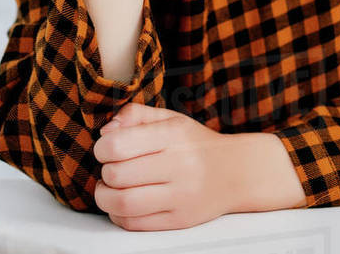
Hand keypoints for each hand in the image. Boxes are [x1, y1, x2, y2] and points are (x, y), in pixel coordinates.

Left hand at [92, 103, 243, 230]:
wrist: (237, 172)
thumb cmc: (196, 144)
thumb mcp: (170, 118)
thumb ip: (135, 115)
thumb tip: (106, 131)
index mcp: (173, 134)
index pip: (118, 145)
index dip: (101, 148)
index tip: (106, 149)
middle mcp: (179, 165)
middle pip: (116, 175)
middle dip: (104, 172)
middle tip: (109, 169)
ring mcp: (180, 196)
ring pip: (122, 204)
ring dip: (105, 197)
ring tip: (109, 188)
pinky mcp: (179, 220)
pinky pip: (134, 224)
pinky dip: (118, 215)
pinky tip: (123, 204)